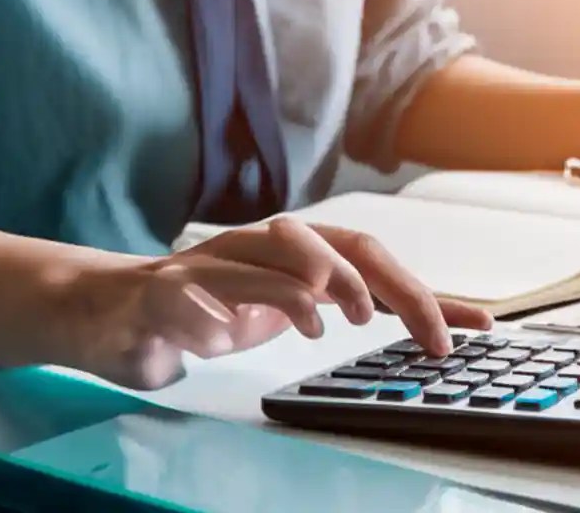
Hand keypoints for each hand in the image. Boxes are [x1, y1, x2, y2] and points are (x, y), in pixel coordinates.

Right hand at [49, 218, 492, 389]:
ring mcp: (210, 264)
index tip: (453, 335)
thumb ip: (375, 307)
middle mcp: (259, 246)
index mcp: (297, 250)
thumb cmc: (223, 304)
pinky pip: (187, 298)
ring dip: (293, 285)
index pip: (367, 255)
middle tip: (374, 319)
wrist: (123, 309)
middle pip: (318, 240)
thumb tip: (456, 322)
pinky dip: (209, 318)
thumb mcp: (306, 307)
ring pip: (258, 256)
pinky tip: (223, 339)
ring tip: (316, 322)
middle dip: (355, 277)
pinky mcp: (163, 291)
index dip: (414, 290)